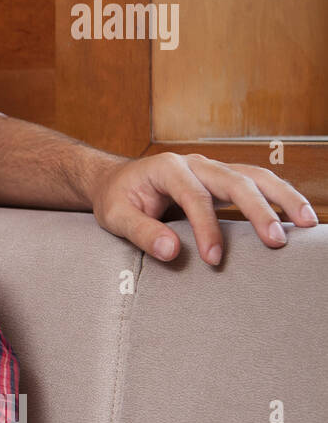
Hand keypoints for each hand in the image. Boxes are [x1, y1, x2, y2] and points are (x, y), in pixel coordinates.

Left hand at [90, 152, 317, 264]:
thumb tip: (172, 251)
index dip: (206, 228)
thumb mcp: (115, 216)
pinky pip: (256, 185)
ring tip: (308, 223)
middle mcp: (195, 163)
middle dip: (258, 210)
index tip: (213, 259)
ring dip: (283, 197)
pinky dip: (279, 198)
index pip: (194, 197)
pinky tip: (297, 218)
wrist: (115, 181)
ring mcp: (211, 169)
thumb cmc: (116, 199)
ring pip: (255, 176)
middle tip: (276, 241)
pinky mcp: (222, 181)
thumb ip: (141, 232)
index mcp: (166, 168)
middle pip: (235, 180)